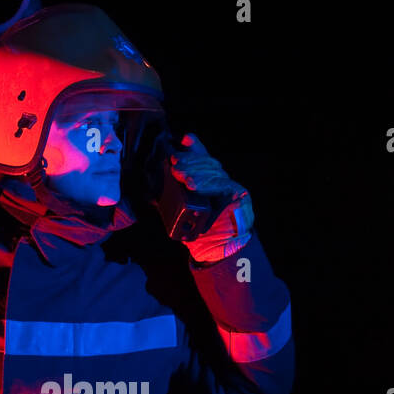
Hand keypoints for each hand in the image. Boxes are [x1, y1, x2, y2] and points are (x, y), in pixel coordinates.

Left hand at [171, 134, 254, 262]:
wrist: (217, 254)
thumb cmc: (199, 234)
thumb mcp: (180, 213)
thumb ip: (171, 199)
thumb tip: (152, 189)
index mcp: (207, 182)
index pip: (203, 158)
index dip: (195, 147)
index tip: (184, 139)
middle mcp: (220, 181)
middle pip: (208, 163)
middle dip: (190, 160)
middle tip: (174, 163)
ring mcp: (231, 187)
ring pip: (215, 172)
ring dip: (196, 171)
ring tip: (180, 174)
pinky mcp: (240, 196)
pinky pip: (223, 185)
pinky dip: (207, 184)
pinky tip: (194, 185)